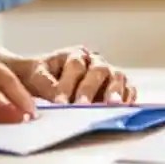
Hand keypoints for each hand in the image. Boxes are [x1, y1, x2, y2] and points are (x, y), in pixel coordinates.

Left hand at [21, 46, 136, 104]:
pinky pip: (129, 91)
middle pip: (98, 71)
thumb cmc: (40, 77)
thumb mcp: (36, 77)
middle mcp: (95, 61)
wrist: (43, 81)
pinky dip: (128, 98)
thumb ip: (46, 85)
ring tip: (111, 106)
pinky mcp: (120, 89)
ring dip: (114, 92)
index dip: (67, 84)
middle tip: (82, 106)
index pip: (75, 66)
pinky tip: (123, 108)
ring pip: (117, 78)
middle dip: (89, 90)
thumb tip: (58, 100)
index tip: (60, 102)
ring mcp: (110, 74)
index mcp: (75, 54)